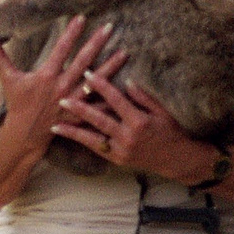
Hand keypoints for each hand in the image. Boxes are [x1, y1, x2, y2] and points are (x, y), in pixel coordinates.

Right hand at [0, 16, 124, 148]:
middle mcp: (61, 87)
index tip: (82, 17)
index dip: (71, 33)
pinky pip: (98, 105)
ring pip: (95, 81)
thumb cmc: (16, 105)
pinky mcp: (79, 114)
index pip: (61, 49)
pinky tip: (125, 88)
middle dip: (97, 43)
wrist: (23, 135)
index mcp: (46, 76)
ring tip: (125, 52)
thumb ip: (0, 58)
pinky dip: (111, 97)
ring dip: (111, 67)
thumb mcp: (7, 80)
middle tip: (110, 27)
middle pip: (83, 61)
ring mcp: (72, 101)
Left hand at [52, 71, 209, 181]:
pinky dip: (80, 140)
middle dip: (79, 108)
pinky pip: (95, 148)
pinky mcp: (117, 159)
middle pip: (99, 119)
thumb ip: (143, 97)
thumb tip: (126, 81)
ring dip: (73, 129)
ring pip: (93, 137)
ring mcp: (121, 150)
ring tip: (55, 122)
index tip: (88, 73)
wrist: (177, 159)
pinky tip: (67, 135)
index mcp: (140, 121)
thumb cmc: (172, 130)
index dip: (101, 85)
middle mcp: (128, 136)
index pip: (116, 99)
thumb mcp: (162, 111)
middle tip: (62, 99)